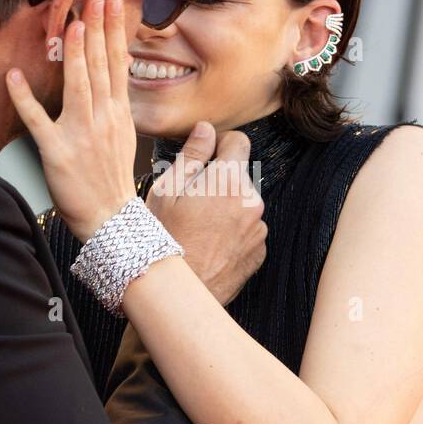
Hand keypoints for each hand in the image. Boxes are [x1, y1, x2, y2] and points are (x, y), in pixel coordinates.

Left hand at [6, 0, 136, 241]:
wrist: (111, 218)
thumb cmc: (111, 178)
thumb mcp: (122, 136)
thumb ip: (114, 104)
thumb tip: (112, 73)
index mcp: (117, 113)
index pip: (117, 64)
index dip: (114, 31)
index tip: (114, 3)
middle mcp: (102, 119)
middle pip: (100, 67)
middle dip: (97, 30)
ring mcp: (79, 134)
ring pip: (77, 87)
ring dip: (73, 54)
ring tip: (69, 25)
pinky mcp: (56, 152)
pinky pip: (37, 121)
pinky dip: (24, 98)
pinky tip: (13, 76)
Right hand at [147, 122, 266, 304]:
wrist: (176, 293)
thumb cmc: (163, 239)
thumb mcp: (166, 190)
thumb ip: (191, 155)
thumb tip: (206, 129)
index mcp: (230, 181)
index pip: (239, 141)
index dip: (219, 144)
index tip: (204, 157)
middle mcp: (252, 202)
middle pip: (239, 176)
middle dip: (219, 181)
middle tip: (190, 201)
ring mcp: (258, 230)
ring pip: (243, 204)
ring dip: (226, 208)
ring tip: (198, 228)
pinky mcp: (259, 252)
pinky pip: (248, 230)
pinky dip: (232, 232)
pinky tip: (209, 244)